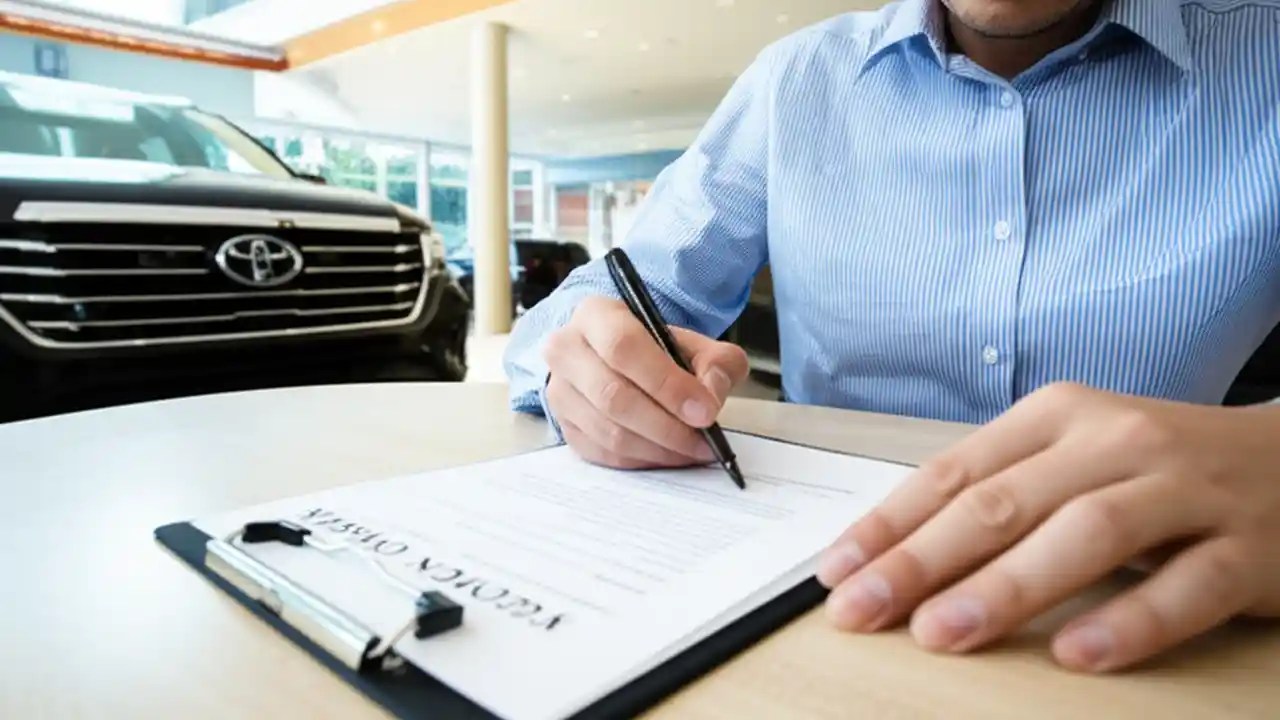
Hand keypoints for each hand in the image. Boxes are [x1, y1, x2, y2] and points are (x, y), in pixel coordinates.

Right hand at [542, 296, 748, 468]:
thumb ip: (716, 363)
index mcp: (596, 315)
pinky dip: (642, 461)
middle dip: (667, 426)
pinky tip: (669, 456)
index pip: (624, 347)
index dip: (667, 383)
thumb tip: (710, 395)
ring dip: (658, 449)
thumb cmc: (656, 350)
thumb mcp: (695, 343)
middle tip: (704, 440)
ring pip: (609, 432)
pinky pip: (604, 454)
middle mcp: (566, 350)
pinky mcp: (565, 427)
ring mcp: (559, 392)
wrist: (620, 361)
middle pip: (613, 396)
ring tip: (693, 450)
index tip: (704, 411)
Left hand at [816, 382, 1279, 671]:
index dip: (889, 524)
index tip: (836, 571)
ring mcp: (1184, 490)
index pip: (954, 472)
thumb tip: (899, 551)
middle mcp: (1116, 442)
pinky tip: (1078, 654)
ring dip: (1006, 587)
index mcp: (1060, 417)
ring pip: (1085, 534)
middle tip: (863, 608)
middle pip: (1003, 503)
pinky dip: (1129, 621)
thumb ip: (999, 492)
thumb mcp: (1074, 457)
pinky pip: (1186, 586)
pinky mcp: (1249, 546)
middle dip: (921, 561)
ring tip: (943, 633)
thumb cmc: (1160, 466)